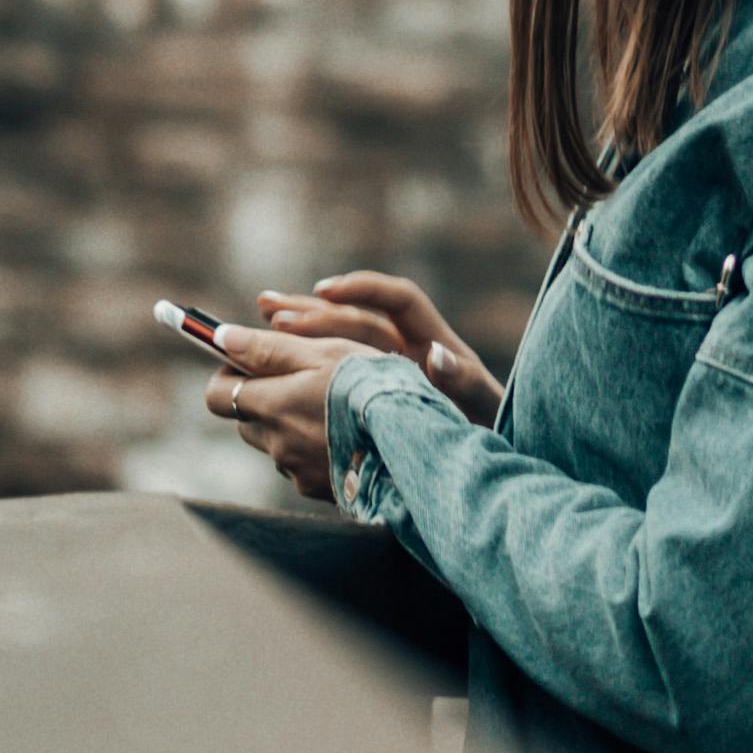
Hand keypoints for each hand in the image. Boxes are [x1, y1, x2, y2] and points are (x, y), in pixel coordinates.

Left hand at [201, 323, 364, 501]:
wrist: (416, 445)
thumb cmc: (370, 389)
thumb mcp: (323, 353)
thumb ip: (268, 348)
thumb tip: (221, 337)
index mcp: (270, 406)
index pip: (216, 394)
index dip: (229, 373)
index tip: (253, 359)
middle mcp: (276, 445)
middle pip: (245, 419)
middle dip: (262, 398)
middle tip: (300, 378)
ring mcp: (298, 472)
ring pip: (276, 442)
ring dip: (290, 423)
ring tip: (331, 406)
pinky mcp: (321, 490)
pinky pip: (303, 464)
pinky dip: (314, 447)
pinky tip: (347, 435)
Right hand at [256, 272, 503, 427]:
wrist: (480, 465)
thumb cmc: (488, 430)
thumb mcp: (483, 406)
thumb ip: (466, 382)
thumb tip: (439, 357)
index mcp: (433, 343)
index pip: (399, 299)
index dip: (365, 287)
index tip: (327, 290)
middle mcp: (405, 350)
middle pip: (355, 317)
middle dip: (314, 310)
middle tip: (271, 310)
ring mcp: (382, 375)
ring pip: (335, 344)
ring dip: (300, 327)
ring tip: (263, 311)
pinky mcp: (365, 400)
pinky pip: (329, 377)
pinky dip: (301, 369)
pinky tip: (271, 368)